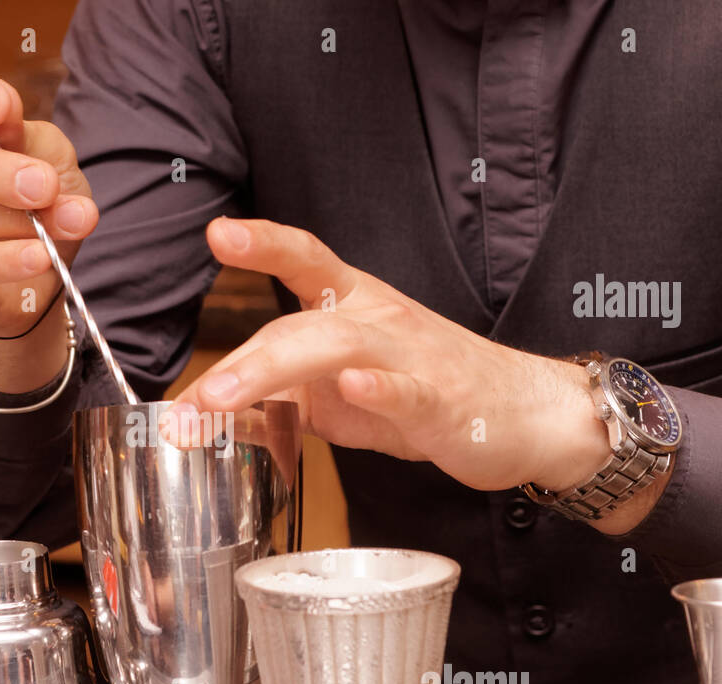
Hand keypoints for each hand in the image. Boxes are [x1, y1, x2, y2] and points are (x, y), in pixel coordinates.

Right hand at [0, 49, 97, 389]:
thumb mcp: (50, 159)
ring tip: (61, 227)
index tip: (0, 106)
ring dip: (15, 222)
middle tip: (42, 186)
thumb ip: (36, 143)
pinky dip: (3, 260)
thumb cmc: (34, 201)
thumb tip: (22, 146)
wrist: (35, 273)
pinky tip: (38, 256)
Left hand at [172, 218, 622, 502]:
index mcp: (354, 306)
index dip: (263, 242)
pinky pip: (407, 391)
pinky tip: (350, 389)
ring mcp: (411, 358)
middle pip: (303, 323)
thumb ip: (287, 395)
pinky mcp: (442, 402)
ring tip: (227, 394)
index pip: (305, 259)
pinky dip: (379, 390)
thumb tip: (222, 413)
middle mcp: (379, 320)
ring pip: (340, 349)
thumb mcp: (343, 398)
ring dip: (277, 369)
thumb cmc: (429, 394)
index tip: (218, 233)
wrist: (526, 413)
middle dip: (244, 358)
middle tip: (195, 397)